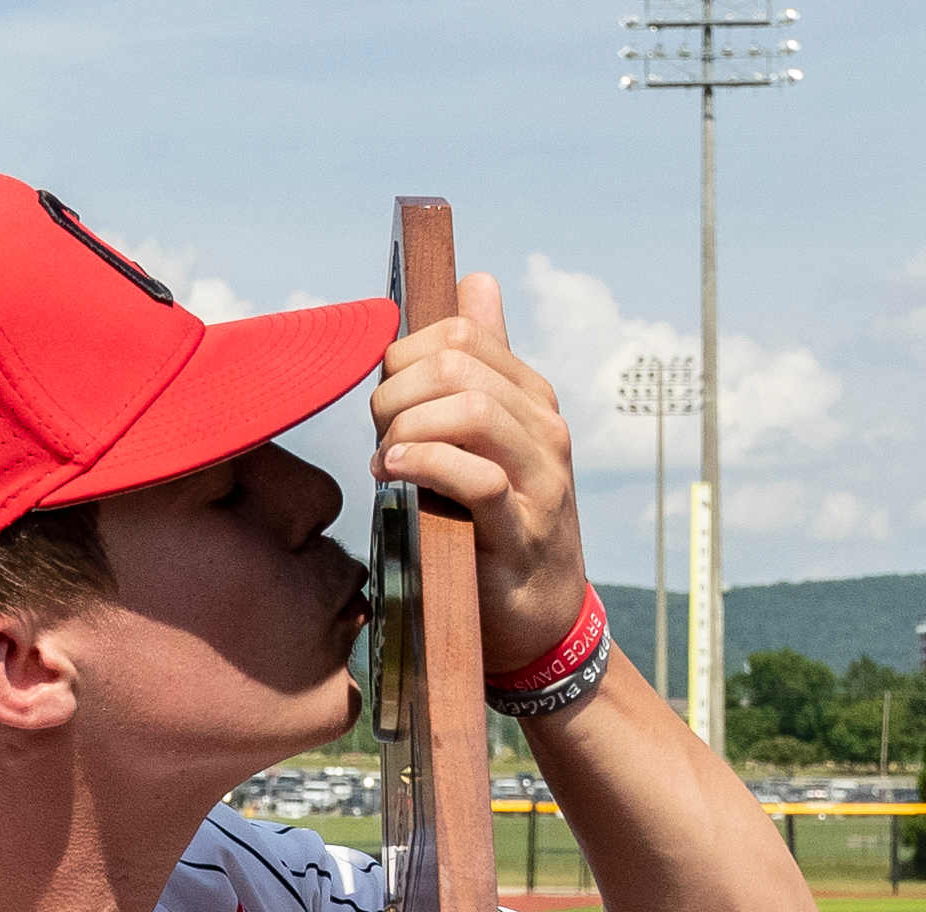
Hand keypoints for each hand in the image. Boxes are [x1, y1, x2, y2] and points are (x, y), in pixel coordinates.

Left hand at [366, 272, 587, 675]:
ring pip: (468, 411)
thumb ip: (484, 360)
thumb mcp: (495, 434)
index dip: (404, 356)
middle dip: (396, 392)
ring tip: (387, 461)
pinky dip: (425, 467)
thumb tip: (476, 280)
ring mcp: (541, 479)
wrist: (541, 616)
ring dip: (406, 430)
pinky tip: (397, 476)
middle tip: (380, 434)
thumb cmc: (501, 522)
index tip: (388, 401)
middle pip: (457, 365)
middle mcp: (544, 429)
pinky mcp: (523, 531)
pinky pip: (475, 478)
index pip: (460, 333)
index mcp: (531, 397)